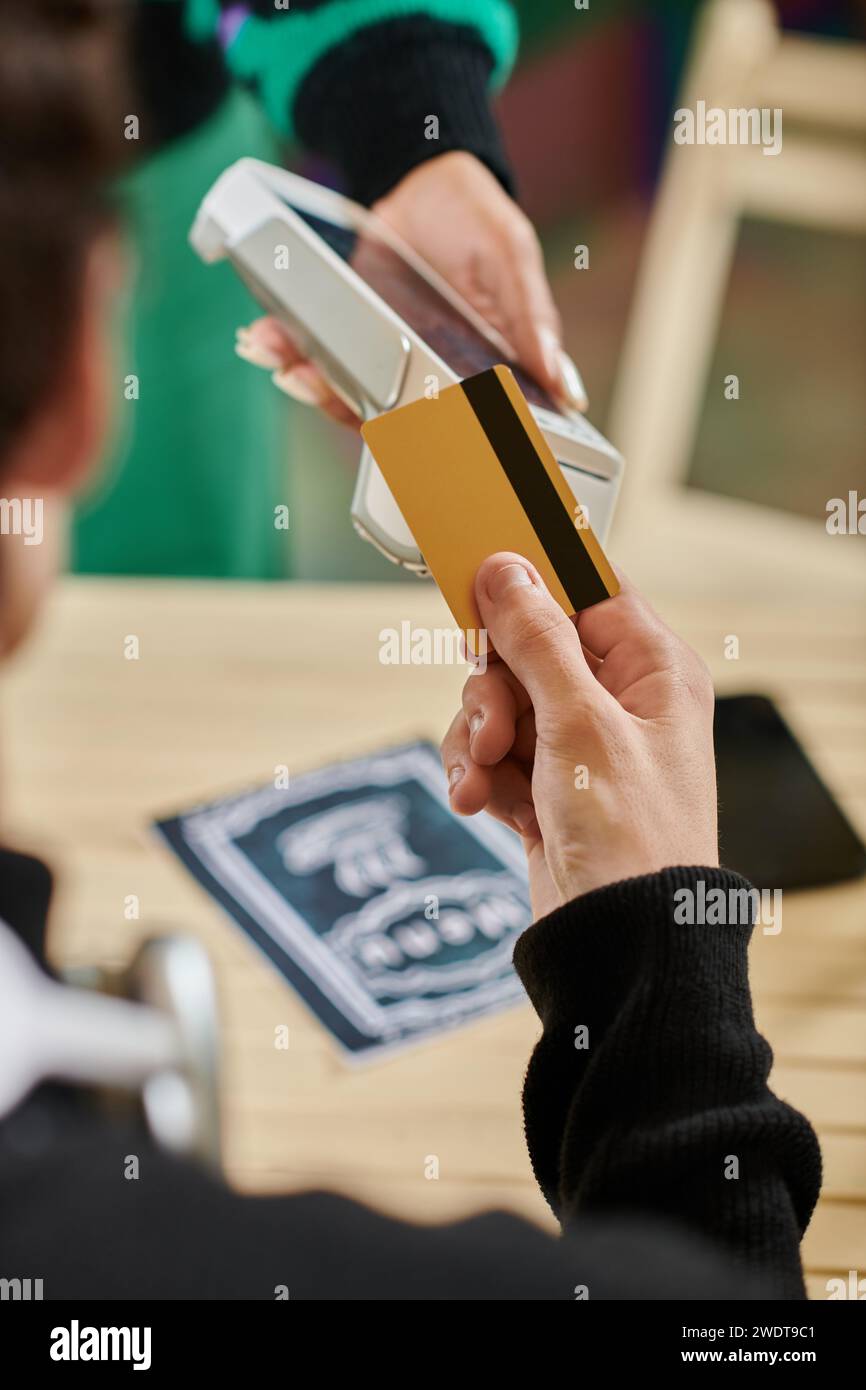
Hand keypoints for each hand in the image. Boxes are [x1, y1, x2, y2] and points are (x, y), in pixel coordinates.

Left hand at [234, 152, 585, 421]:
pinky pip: (320, 360)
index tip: (397, 445)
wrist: (423, 177)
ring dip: (308, 384)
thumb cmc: (478, 219)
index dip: (430, 446)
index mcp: (479, 372)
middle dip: (346, 410)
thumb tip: (566, 386)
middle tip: (314, 385)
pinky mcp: (351, 337)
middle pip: (388, 421)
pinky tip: (266, 339)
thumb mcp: (512, 257)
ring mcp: (388, 361)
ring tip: (281, 362)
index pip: (460, 428)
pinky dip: (289, 352)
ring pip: (347, 397)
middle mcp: (429, 377)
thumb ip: (532, 318)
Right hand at [440, 554, 718, 919]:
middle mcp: (619, 700)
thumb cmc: (632, 837)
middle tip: (495, 726)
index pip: (587, 589)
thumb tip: (506, 568)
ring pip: (500, 702)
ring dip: (477, 738)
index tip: (480, 585)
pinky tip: (480, 804)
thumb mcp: (579, 723)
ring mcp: (581, 746)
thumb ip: (537, 641)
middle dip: (494, 689)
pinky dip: (478, 774)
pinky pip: (494, 753)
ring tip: (484, 779)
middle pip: (527, 647)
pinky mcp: (548, 788)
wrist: (621, 944)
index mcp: (651, 669)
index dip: (532, 585)